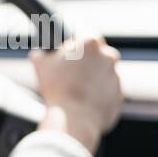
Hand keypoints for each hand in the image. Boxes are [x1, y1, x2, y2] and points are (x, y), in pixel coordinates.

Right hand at [31, 34, 122, 154]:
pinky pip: (109, 93)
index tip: (70, 56)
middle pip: (100, 54)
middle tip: (73, 75)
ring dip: (94, 80)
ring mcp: (116, 76)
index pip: (88, 36)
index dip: (78, 46)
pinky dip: (99, 96)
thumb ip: (40, 55)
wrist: (73, 120)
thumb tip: (38, 55)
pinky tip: (84, 103)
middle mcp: (108, 57)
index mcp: (90, 44)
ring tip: (77, 92)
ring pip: (105, 74)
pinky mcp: (119, 95)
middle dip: (89, 63)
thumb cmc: (57, 90)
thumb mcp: (41, 66)